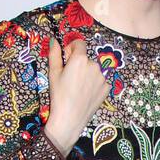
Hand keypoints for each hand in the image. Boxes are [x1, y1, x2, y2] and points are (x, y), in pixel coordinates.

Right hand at [44, 36, 111, 155]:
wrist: (70, 119)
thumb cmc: (59, 95)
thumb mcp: (53, 73)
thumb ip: (54, 54)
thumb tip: (55, 41)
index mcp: (80, 59)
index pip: (79, 43)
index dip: (71, 49)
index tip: (67, 59)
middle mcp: (94, 65)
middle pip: (86, 58)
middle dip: (78, 63)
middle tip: (70, 78)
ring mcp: (102, 77)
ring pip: (93, 69)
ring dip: (86, 74)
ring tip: (77, 88)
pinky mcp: (107, 88)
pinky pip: (99, 80)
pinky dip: (93, 84)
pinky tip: (85, 94)